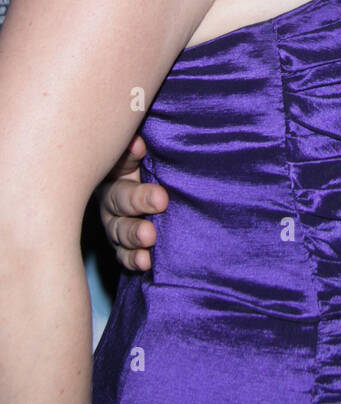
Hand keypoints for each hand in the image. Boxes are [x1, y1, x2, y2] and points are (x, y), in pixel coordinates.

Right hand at [99, 134, 167, 271]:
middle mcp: (112, 195)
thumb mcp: (147, 153)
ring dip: (133, 234)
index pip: (119, 160)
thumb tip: (137, 141)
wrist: (164, 198)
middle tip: (161, 200)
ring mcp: (115, 222)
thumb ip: (139, 147)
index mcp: (118, 168)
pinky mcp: (123, 245)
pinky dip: (133, 259)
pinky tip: (145, 262)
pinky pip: (124, 255)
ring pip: (118, 230)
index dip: (128, 154)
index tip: (141, 147)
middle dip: (138, 200)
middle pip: (118, 198)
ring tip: (150, 237)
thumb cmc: (156, 166)